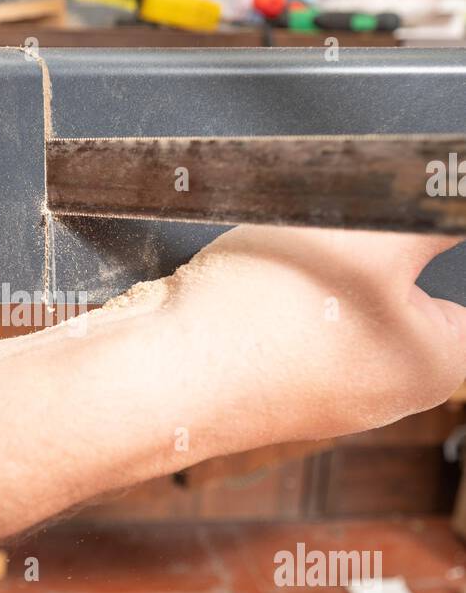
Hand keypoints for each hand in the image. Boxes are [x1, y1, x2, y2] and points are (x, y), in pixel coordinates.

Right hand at [142, 226, 465, 459]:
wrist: (156, 374)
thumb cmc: (260, 322)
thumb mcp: (376, 238)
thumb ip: (435, 218)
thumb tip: (454, 200)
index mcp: (435, 367)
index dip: (431, 247)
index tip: (396, 231)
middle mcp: (386, 391)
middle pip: (403, 288)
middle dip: (368, 250)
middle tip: (332, 241)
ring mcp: (324, 393)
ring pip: (341, 300)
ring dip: (315, 268)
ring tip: (283, 268)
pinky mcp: (270, 384)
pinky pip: (291, 321)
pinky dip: (273, 294)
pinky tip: (249, 292)